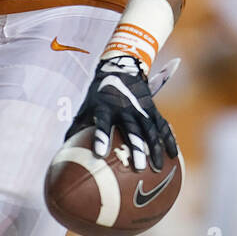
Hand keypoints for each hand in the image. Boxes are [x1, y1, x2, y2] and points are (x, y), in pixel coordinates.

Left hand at [67, 55, 178, 170]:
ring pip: (150, 130)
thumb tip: (63, 153)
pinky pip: (163, 126)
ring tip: (156, 168)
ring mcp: (141, 108)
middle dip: (136, 148)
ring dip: (155, 148)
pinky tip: (173, 156)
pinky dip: (169, 140)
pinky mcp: (153, 109)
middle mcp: (125, 108)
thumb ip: (77, 127)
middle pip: (132, 129)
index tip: (99, 154)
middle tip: (138, 168)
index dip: (101, 137)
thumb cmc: (99, 93)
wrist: (121, 67)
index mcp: (105, 107)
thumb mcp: (86, 106)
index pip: (102, 123)